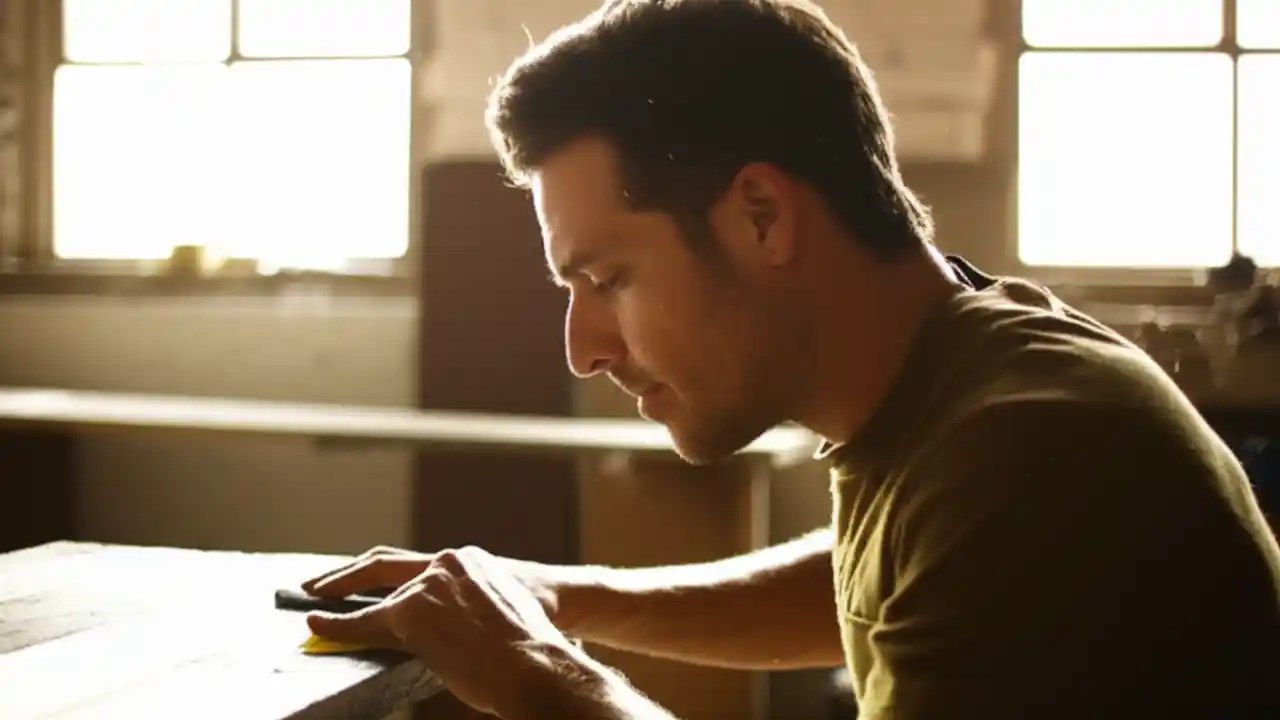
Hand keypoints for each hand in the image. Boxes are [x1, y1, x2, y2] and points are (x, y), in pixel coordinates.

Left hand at [302, 545, 562, 624]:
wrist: (539, 658)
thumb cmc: (534, 643)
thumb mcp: (506, 612)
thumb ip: (476, 609)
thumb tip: (469, 631)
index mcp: (470, 563)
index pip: (416, 563)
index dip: (387, 571)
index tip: (366, 576)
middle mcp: (448, 564)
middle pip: (384, 563)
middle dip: (348, 574)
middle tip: (318, 585)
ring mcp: (430, 585)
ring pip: (374, 594)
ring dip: (339, 599)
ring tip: (315, 606)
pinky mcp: (413, 612)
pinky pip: (365, 619)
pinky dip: (338, 623)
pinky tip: (319, 625)